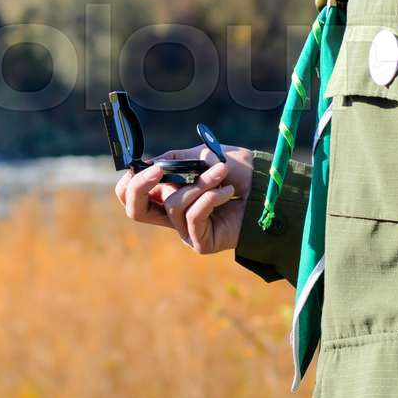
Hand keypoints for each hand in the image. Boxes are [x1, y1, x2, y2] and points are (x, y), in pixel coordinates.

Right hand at [115, 144, 253, 256]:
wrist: (267, 188)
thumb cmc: (239, 171)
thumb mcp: (204, 155)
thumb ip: (176, 160)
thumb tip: (150, 163)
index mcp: (168, 191)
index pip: (131, 194)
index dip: (130, 181)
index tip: (147, 164)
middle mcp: (172, 214)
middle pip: (135, 210)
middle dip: (141, 186)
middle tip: (158, 170)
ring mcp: (185, 230)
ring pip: (172, 204)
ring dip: (198, 184)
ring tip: (222, 174)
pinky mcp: (200, 241)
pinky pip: (193, 216)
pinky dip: (210, 198)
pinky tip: (228, 193)